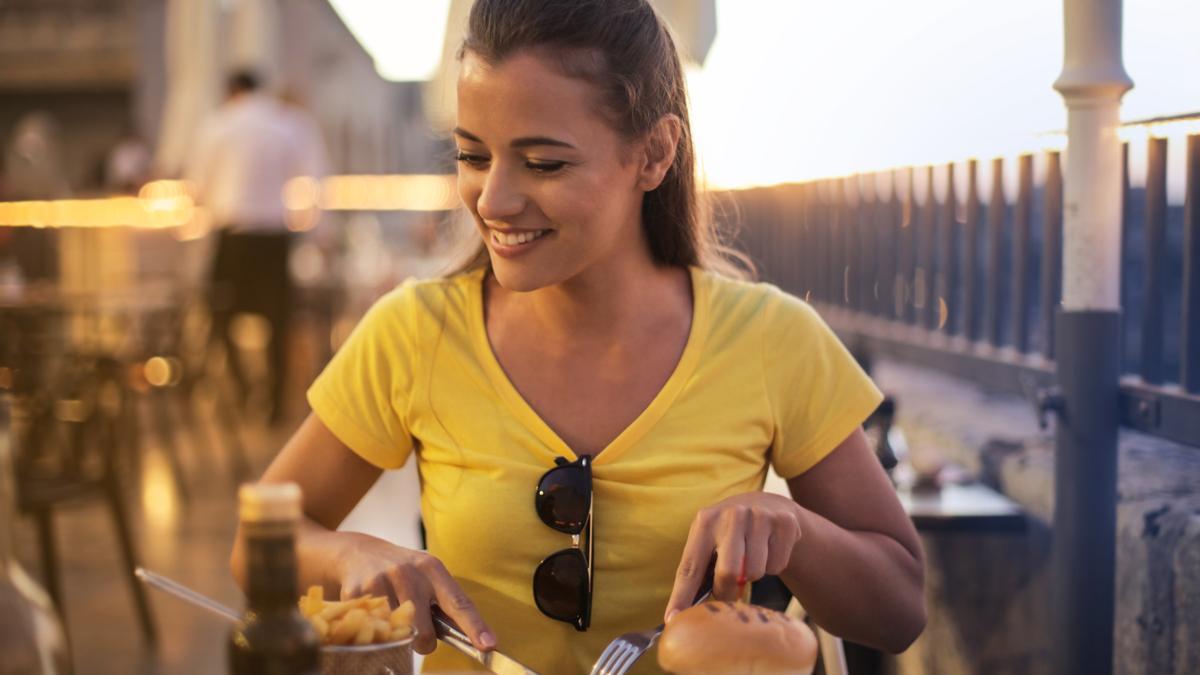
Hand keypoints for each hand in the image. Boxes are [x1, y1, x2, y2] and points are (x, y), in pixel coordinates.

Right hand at [335, 532, 494, 654]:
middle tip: (418, 632)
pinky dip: (375, 631)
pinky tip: (373, 613)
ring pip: (398, 635)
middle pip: (423, 631)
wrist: (359, 552)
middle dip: (423, 641)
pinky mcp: (357, 593)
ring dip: (398, 637)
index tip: (489, 646)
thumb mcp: (428, 577)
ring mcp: (381, 582)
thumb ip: (445, 602)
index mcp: (432, 569)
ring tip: (394, 619)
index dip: (475, 627)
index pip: (459, 603)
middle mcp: (408, 573)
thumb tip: (473, 638)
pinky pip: (373, 630)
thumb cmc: (404, 572)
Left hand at [664, 492, 802, 621]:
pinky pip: (777, 566)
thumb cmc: (730, 533)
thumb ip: (698, 570)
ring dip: (752, 575)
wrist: (768, 505)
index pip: (690, 567)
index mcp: (705, 521)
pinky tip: (768, 550)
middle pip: (728, 573)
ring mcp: (760, 517)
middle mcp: (732, 514)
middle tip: (727, 591)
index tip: (674, 619)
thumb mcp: (709, 539)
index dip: (682, 596)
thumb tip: (679, 613)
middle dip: (726, 591)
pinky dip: (773, 567)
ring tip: (750, 558)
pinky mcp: (784, 523)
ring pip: (755, 572)